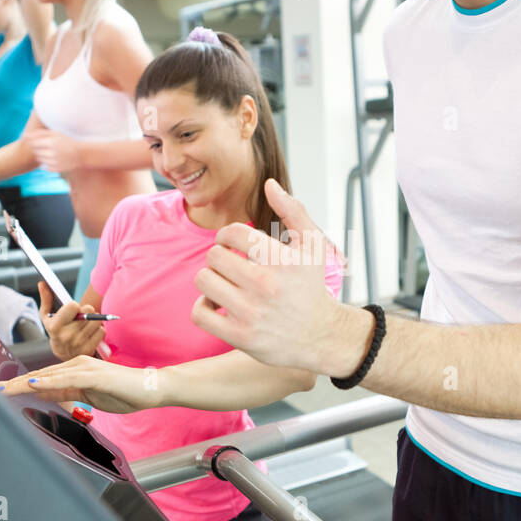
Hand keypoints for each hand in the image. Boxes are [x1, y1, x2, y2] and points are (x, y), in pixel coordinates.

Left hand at [0, 355, 164, 413]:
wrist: (150, 388)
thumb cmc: (124, 393)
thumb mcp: (89, 395)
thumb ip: (66, 393)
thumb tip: (45, 394)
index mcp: (74, 370)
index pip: (41, 379)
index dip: (19, 386)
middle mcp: (76, 364)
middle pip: (39, 376)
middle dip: (14, 384)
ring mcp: (84, 368)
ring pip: (48, 376)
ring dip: (24, 383)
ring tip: (3, 389)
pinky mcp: (93, 375)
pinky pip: (67, 380)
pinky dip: (49, 383)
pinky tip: (33, 384)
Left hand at [30, 130, 82, 172]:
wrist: (81, 154)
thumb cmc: (66, 141)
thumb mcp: (55, 133)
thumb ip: (39, 133)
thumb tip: (25, 135)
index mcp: (51, 143)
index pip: (34, 143)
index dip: (35, 142)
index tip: (41, 141)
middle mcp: (52, 154)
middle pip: (36, 151)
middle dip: (39, 148)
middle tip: (47, 146)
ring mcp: (54, 163)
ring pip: (39, 159)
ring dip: (42, 155)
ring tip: (51, 152)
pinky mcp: (55, 169)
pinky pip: (44, 166)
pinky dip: (47, 162)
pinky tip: (55, 158)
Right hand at [37, 281, 107, 360]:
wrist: (63, 356)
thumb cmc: (55, 331)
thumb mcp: (47, 317)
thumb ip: (46, 299)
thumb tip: (42, 282)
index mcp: (55, 326)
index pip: (74, 306)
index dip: (74, 306)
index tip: (71, 310)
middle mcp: (67, 336)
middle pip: (88, 311)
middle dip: (86, 311)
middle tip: (81, 316)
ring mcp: (79, 344)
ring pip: (97, 320)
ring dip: (94, 320)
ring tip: (86, 323)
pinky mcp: (89, 350)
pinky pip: (102, 331)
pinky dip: (98, 330)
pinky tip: (91, 332)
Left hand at [191, 178, 342, 372]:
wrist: (320, 336)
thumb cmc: (311, 287)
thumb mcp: (312, 246)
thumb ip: (293, 211)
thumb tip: (269, 183)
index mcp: (282, 259)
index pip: (232, 233)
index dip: (226, 235)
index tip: (232, 245)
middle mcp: (266, 285)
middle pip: (214, 256)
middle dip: (218, 257)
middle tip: (229, 266)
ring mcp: (251, 312)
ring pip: (203, 281)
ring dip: (209, 280)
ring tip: (223, 283)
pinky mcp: (240, 336)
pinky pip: (200, 313)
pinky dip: (203, 307)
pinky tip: (217, 305)